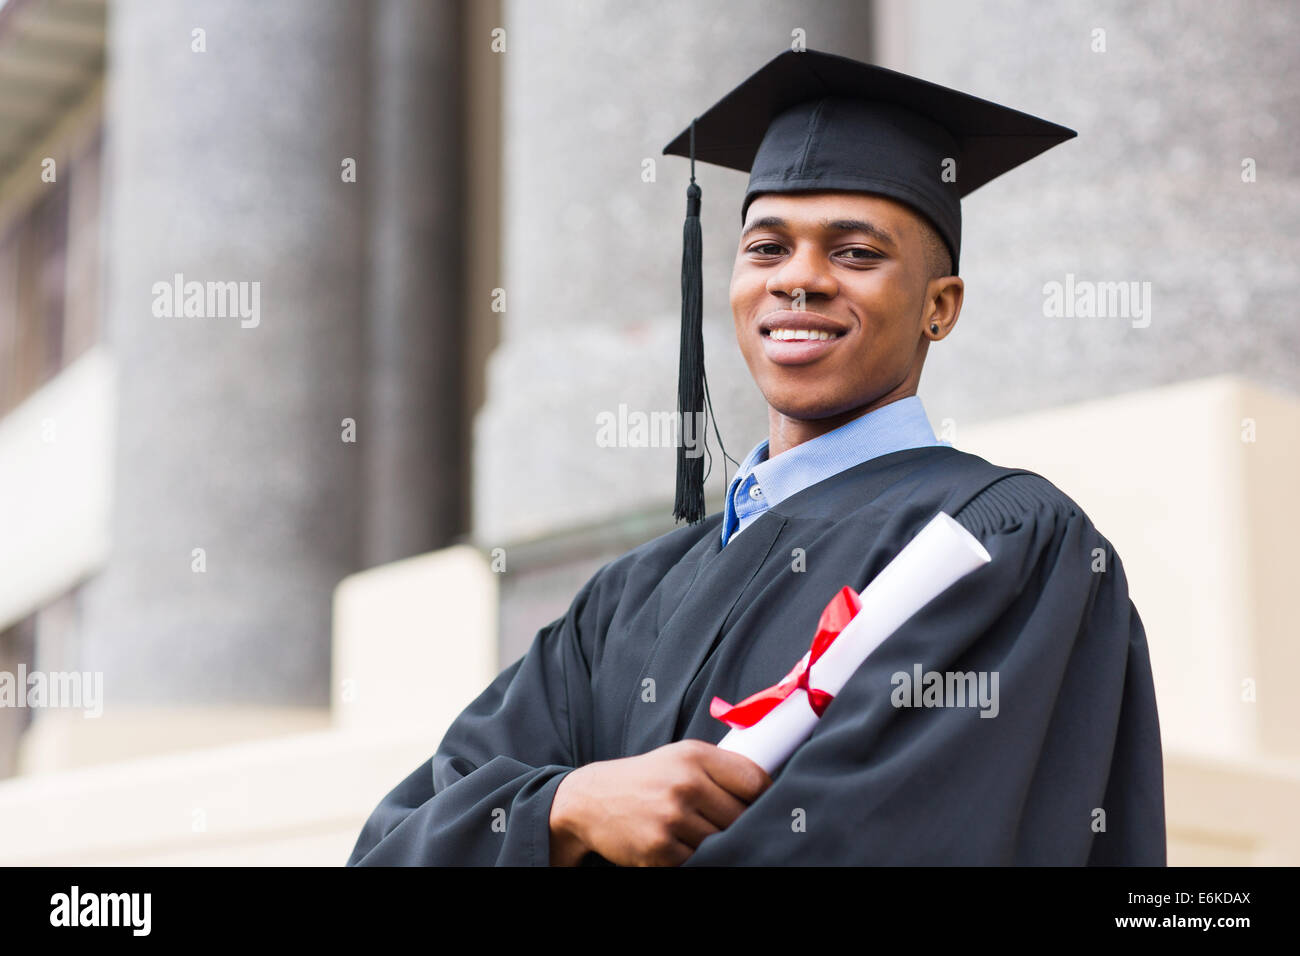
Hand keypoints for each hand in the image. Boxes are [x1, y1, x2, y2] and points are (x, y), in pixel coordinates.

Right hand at [548, 739, 771, 866]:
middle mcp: (685, 784)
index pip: (755, 781)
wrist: (591, 800)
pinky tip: (681, 845)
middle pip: (741, 817)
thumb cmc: (646, 779)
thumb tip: (767, 791)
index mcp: (695, 756)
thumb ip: (719, 769)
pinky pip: (697, 861)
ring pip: (721, 843)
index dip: (766, 797)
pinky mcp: (659, 849)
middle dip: (738, 824)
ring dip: (717, 844)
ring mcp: (671, 818)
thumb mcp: (679, 757)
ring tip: (699, 833)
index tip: (766, 804)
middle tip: (728, 823)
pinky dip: (695, 858)